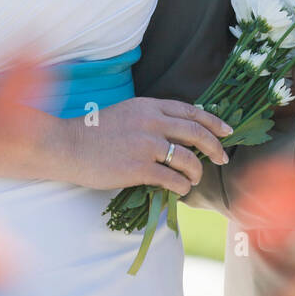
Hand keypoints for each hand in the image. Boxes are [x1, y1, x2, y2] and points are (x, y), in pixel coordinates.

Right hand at [64, 97, 231, 193]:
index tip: (226, 130)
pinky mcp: (139, 168)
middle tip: (222, 158)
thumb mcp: (125, 113)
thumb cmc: (93, 132)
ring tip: (194, 179)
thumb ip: (149, 118)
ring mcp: (146, 145)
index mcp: (148, 106)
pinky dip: (182, 186)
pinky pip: (172, 179)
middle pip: (196, 132)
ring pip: (187, 159)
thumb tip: (175, 134)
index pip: (190, 111)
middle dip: (214, 146)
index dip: (212, 121)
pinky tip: (180, 189)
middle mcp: (151, 122)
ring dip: (196, 172)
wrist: (67, 146)